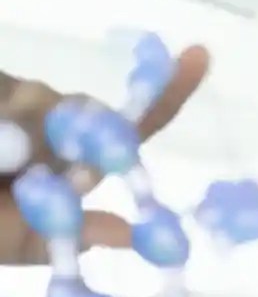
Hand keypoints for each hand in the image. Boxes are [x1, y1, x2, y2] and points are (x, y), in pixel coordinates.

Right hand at [0, 45, 209, 264]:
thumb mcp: (12, 242)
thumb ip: (67, 234)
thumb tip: (132, 235)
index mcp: (72, 166)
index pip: (132, 129)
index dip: (166, 93)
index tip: (199, 55)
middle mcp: (55, 129)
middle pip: (89, 113)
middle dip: (71, 130)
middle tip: (24, 161)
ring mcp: (22, 104)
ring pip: (43, 101)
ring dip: (18, 127)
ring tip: (2, 161)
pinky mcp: (4, 87)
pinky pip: (12, 94)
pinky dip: (6, 112)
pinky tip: (2, 139)